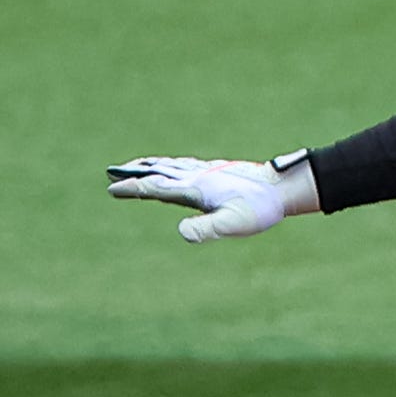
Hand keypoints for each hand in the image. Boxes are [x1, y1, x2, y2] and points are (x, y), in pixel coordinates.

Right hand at [106, 155, 310, 242]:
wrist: (283, 187)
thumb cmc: (259, 208)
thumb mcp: (233, 224)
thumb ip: (206, 228)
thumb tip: (181, 233)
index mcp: (194, 189)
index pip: (155, 188)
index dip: (132, 189)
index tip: (112, 189)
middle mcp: (196, 177)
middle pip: (158, 172)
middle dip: (134, 173)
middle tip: (111, 172)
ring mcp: (206, 171)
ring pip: (170, 165)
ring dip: (149, 165)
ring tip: (134, 165)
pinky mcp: (217, 169)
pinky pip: (184, 163)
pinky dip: (169, 163)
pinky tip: (171, 164)